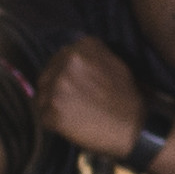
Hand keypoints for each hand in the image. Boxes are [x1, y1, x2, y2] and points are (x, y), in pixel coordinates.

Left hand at [35, 35, 146, 160]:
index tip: (72, 88)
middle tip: (70, 105)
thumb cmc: (126, 98)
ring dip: (52, 107)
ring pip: (42, 97)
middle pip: (46, 77)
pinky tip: (71, 126)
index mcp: (83, 46)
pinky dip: (53, 124)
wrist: (133, 127)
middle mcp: (68, 61)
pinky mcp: (52, 110)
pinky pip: (43, 117)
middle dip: (54, 90)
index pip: (58, 60)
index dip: (62, 76)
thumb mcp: (113, 63)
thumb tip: (70, 59)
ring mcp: (58, 86)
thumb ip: (90, 57)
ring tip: (73, 116)